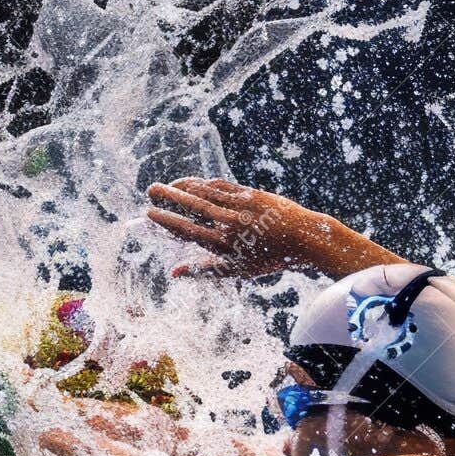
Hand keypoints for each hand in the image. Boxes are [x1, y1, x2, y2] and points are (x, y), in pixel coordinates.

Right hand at [145, 179, 338, 277]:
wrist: (305, 238)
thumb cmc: (269, 258)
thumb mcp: (236, 270)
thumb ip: (203, 269)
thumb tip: (173, 273)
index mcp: (225, 244)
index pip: (188, 229)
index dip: (167, 220)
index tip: (150, 212)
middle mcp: (231, 223)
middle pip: (193, 206)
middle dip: (169, 196)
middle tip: (151, 190)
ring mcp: (241, 206)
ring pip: (206, 192)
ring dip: (184, 186)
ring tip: (168, 184)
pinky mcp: (251, 193)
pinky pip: (222, 186)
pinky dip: (205, 183)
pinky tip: (194, 182)